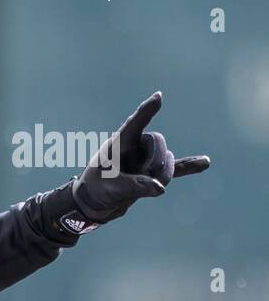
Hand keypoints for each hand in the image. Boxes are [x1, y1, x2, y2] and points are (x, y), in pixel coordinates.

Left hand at [68, 91, 210, 229]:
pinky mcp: (152, 172)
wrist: (95, 204)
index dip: (147, 110)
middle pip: (158, 143)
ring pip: (166, 159)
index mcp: (119, 143)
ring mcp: (145, 158)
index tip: (158, 96)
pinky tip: (205, 163)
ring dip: (161, 175)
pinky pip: (176, 167)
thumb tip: (160, 188)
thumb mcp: (113, 188)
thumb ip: (136, 186)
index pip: (135, 123)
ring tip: (141, 186)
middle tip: (137, 178)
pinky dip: (189, 166)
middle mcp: (134, 146)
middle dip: (154, 161)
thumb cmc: (97, 190)